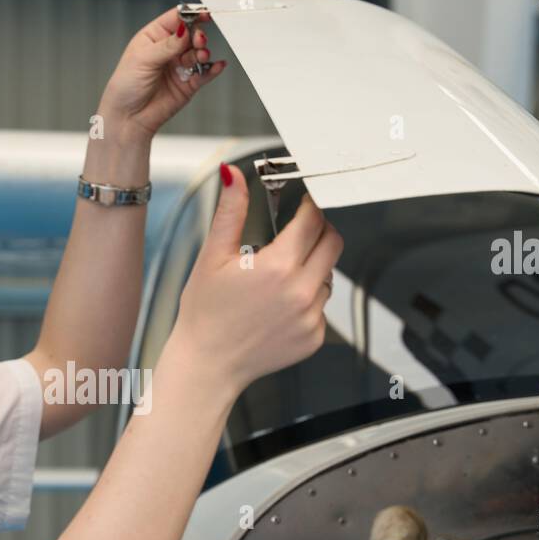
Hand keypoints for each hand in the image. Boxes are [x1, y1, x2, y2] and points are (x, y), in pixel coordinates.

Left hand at [96, 6, 226, 141]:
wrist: (128, 118)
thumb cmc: (126, 86)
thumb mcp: (143, 60)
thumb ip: (167, 45)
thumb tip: (185, 30)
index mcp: (154, 37)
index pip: (176, 19)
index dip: (190, 14)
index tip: (204, 13)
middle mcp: (168, 49)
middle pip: (191, 34)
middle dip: (197, 35)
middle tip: (199, 40)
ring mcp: (179, 66)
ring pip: (198, 53)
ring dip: (203, 52)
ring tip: (202, 55)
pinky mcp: (187, 84)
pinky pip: (204, 73)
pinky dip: (212, 69)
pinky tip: (217, 66)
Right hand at [169, 164, 342, 396]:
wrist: (207, 364)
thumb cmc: (205, 314)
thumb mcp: (212, 257)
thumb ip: (230, 212)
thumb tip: (234, 175)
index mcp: (277, 267)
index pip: (313, 221)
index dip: (310, 207)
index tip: (303, 205)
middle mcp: (301, 292)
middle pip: (333, 243)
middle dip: (319, 231)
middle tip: (297, 234)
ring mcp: (311, 317)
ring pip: (329, 275)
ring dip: (312, 268)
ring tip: (278, 278)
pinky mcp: (314, 337)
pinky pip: (322, 306)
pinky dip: (307, 299)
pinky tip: (278, 305)